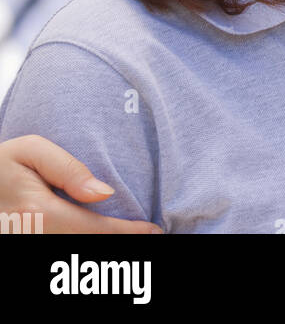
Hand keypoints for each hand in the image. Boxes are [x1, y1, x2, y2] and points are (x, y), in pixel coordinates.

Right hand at [0, 136, 162, 233]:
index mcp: (39, 212)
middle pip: (88, 245)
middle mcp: (35, 235)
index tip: (154, 230)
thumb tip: (104, 192)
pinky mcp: (29, 242)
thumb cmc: (2, 162)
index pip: (93, 229)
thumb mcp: (30, 150)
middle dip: (121, 242)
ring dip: (104, 244)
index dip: (127, 233)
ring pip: (75, 250)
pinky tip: (105, 235)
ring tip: (135, 235)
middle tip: (153, 236)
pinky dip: (86, 242)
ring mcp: (30, 242)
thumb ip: (68, 169)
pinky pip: (62, 245)